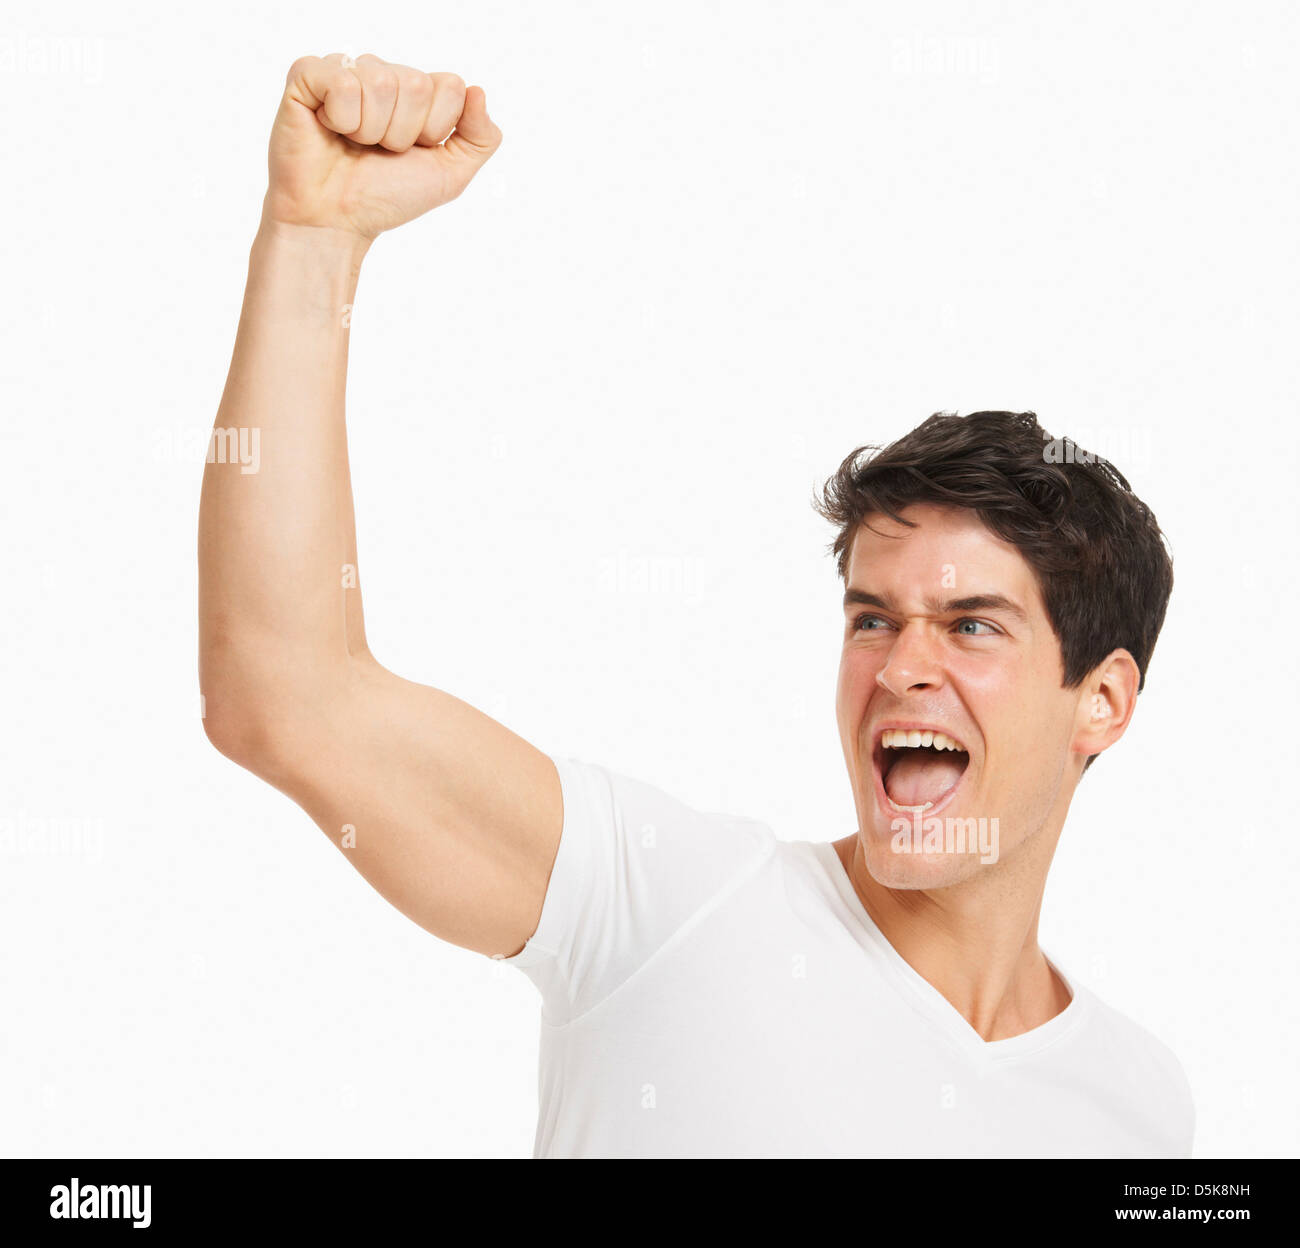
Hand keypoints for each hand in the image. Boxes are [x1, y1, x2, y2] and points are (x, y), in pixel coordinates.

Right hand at [263, 53, 502, 242]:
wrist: (337, 221)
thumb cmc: (386, 197)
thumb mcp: (449, 176)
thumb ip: (480, 139)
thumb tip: (478, 91)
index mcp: (417, 93)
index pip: (449, 85)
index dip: (435, 128)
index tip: (411, 152)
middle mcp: (383, 75)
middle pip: (416, 84)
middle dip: (402, 133)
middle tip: (379, 151)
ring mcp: (345, 72)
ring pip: (380, 82)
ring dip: (371, 130)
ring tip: (352, 144)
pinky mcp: (307, 76)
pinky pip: (341, 82)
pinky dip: (341, 118)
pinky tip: (329, 129)